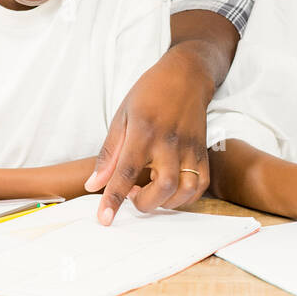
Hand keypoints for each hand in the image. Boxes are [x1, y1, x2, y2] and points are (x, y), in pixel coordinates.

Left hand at [85, 48, 210, 224]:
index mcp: (144, 131)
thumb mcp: (121, 117)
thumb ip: (108, 154)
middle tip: (133, 195)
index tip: (104, 219)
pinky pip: (200, 185)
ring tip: (152, 192)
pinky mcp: (203, 152)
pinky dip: (186, 197)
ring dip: (167, 202)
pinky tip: (170, 190)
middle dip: (146, 203)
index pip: (127, 172)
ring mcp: (190, 148)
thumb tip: (93, 185)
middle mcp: (169, 142)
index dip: (114, 199)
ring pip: (186, 190)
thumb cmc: (149, 94)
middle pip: (164, 187)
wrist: (185, 76)